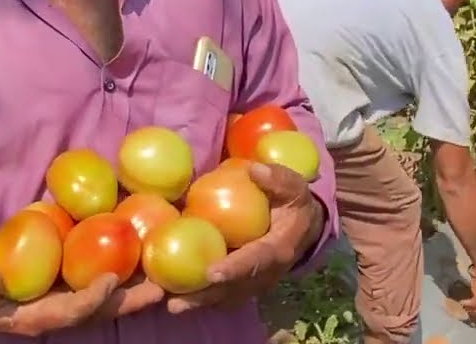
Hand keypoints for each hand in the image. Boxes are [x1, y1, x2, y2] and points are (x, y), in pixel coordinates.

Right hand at [0, 262, 164, 336]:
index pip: (73, 311)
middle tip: (162, 287)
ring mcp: (72, 295)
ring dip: (139, 284)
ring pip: (113, 293)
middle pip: (106, 307)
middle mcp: (64, 309)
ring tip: (168, 269)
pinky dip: (127, 264)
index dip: (92, 298)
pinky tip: (146, 243)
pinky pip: (105, 274)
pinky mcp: (74, 280)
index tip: (110, 280)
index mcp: (42, 316)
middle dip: (134, 300)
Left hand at [166, 162, 324, 314]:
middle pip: (234, 289)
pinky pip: (223, 294)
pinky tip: (176, 295)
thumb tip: (254, 170)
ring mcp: (256, 282)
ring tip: (170, 305)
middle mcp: (266, 273)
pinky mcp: (246, 284)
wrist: (305, 227)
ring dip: (198, 302)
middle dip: (205, 296)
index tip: (211, 273)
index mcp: (278, 249)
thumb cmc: (294, 203)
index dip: (234, 269)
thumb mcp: (294, 186)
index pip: (255, 261)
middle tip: (175, 303)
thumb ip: (277, 179)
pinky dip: (202, 297)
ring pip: (225, 297)